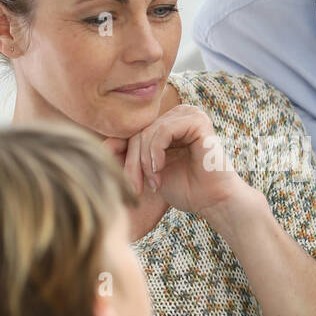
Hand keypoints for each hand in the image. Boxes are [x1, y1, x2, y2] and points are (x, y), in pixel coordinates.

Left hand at [104, 105, 249, 216]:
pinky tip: (159, 171)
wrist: (213, 201)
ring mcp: (188, 114)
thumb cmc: (185, 189)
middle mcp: (178, 114)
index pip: (134, 132)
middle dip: (132, 162)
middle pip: (138, 132)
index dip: (121, 154)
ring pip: (147, 132)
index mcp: (169, 123)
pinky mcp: (196, 120)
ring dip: (144, 161)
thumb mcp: (150, 171)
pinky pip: (162, 131)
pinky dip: (156, 153)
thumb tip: (102, 146)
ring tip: (152, 183)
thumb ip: (131, 156)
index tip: (121, 181)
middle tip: (136, 187)